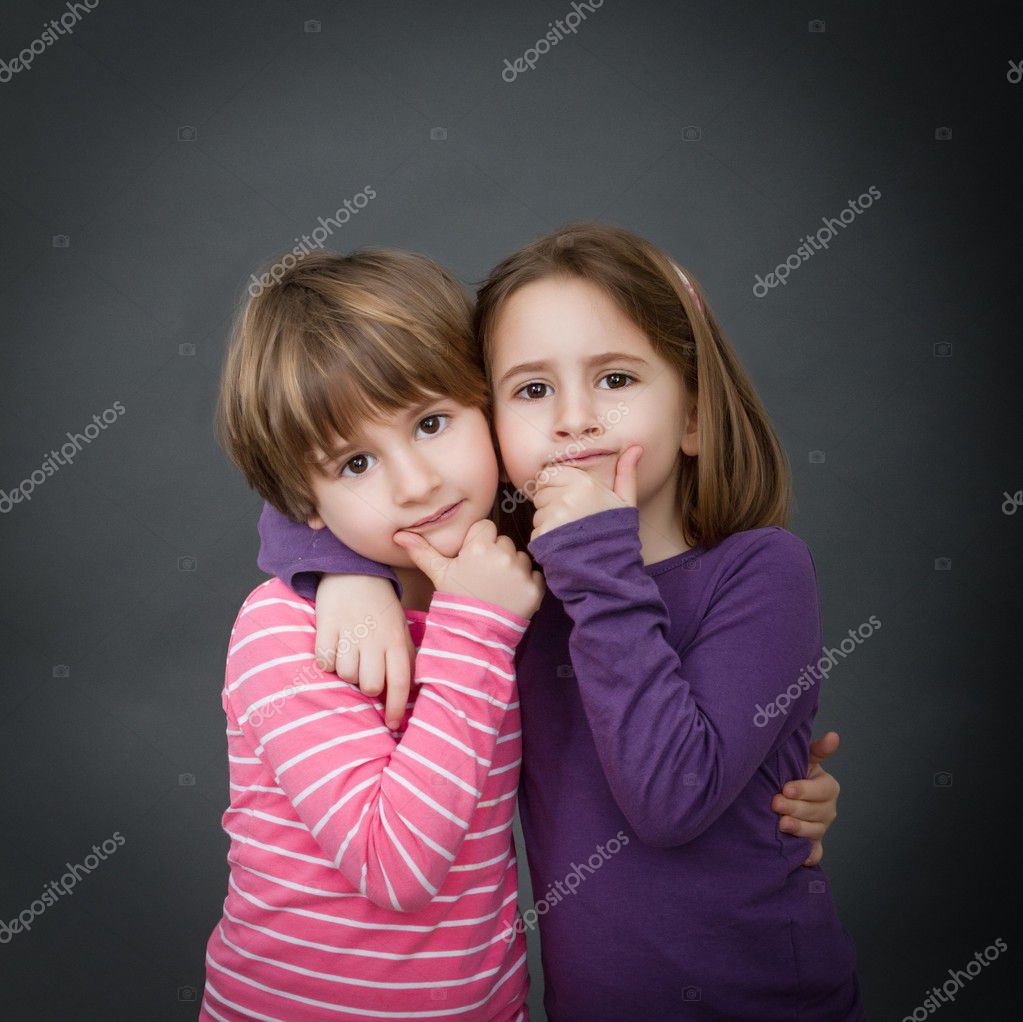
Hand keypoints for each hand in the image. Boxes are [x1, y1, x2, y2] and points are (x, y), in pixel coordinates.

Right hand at [314, 574, 415, 731]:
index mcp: (397, 640)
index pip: (401, 682)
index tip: (391, 726)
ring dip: (346, 671)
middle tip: (365, 672)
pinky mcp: (327, 625)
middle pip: (371, 685)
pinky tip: (333, 648)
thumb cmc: (380, 609)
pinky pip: (324, 661)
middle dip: (367, 686)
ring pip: (346, 675)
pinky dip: (327, 660)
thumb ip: (405, 659)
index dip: (396, 708)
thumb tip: (410, 694)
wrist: (355, 573)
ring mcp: (350, 631)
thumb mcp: (400, 630)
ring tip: (349, 654)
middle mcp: (375, 638)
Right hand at [394, 519, 544, 620]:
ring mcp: (520, 572)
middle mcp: (502, 555)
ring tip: (497, 588)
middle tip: (484, 576)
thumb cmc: (455, 600)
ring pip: (520, 557)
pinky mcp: (534, 588)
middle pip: (504, 542)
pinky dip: (526, 584)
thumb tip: (399, 535)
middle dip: (496, 555)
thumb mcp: (438, 574)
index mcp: (479, 547)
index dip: (480, 542)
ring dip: (512, 568)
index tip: (473, 559)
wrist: (473, 635)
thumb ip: (422, 551)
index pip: (486, 527)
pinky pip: (535, 575)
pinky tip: (511, 596)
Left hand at [530, 445, 642, 541]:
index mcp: (584, 483)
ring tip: (569, 532)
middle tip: (571, 518)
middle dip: (550, 504)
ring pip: (538, 512)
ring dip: (548, 522)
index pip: (549, 475)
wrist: (609, 567)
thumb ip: (626, 473)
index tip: (569, 500)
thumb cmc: (616, 533)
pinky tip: (564, 544)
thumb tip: (635, 448)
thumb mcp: (626, 501)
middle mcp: (566, 496)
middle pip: (541, 493)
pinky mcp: (544, 535)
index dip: (555, 487)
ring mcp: (554, 516)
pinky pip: (536, 531)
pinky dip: (546, 538)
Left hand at [771, 731, 840, 866]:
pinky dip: (810, 856)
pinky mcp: (813, 844)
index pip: (821, 790)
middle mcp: (828, 810)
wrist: (783, 792)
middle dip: (795, 808)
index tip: (786, 788)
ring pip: (814, 832)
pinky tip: (802, 858)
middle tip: (775, 804)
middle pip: (816, 812)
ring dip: (799, 830)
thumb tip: (834, 736)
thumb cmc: (793, 773)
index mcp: (828, 787)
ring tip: (781, 824)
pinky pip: (815, 853)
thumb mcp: (804, 759)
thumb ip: (817, 750)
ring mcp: (821, 828)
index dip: (804, 790)